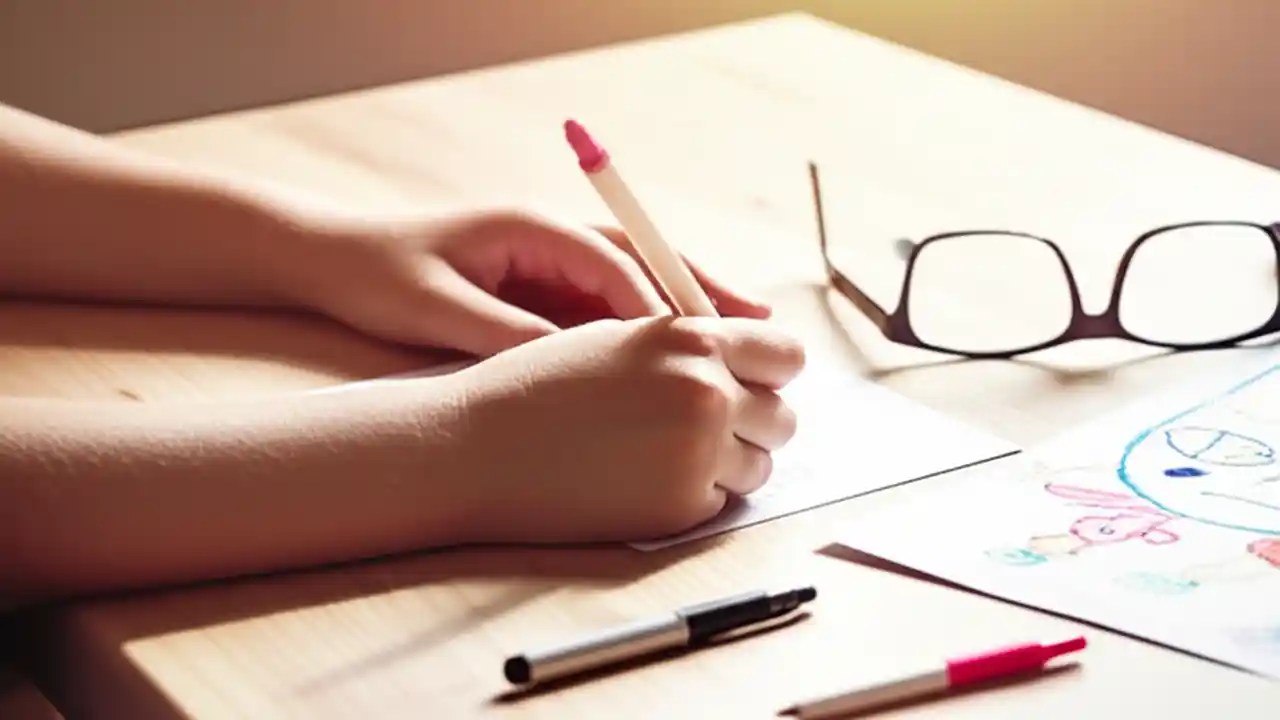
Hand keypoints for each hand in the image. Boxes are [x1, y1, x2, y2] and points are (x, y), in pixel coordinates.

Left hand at [293, 208, 770, 355]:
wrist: (333, 259)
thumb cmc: (378, 274)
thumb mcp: (435, 310)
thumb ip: (504, 335)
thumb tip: (572, 368)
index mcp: (529, 228)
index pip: (612, 262)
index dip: (658, 303)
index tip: (696, 344)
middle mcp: (550, 238)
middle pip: (645, 258)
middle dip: (702, 291)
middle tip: (762, 323)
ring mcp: (550, 262)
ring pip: (635, 282)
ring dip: (686, 309)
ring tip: (745, 338)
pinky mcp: (543, 288)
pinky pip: (608, 307)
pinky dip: (646, 330)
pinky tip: (677, 362)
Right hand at [433, 315, 804, 542]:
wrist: (477, 447)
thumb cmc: (537, 386)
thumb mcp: (619, 337)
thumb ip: (688, 345)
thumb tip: (749, 360)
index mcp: (695, 341)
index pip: (787, 356)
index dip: (769, 373)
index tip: (749, 385)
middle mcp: (708, 394)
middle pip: (783, 417)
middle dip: (751, 424)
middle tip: (698, 428)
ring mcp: (698, 455)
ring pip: (759, 467)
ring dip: (726, 465)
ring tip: (661, 456)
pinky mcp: (680, 509)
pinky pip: (719, 504)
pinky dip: (692, 498)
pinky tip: (638, 482)